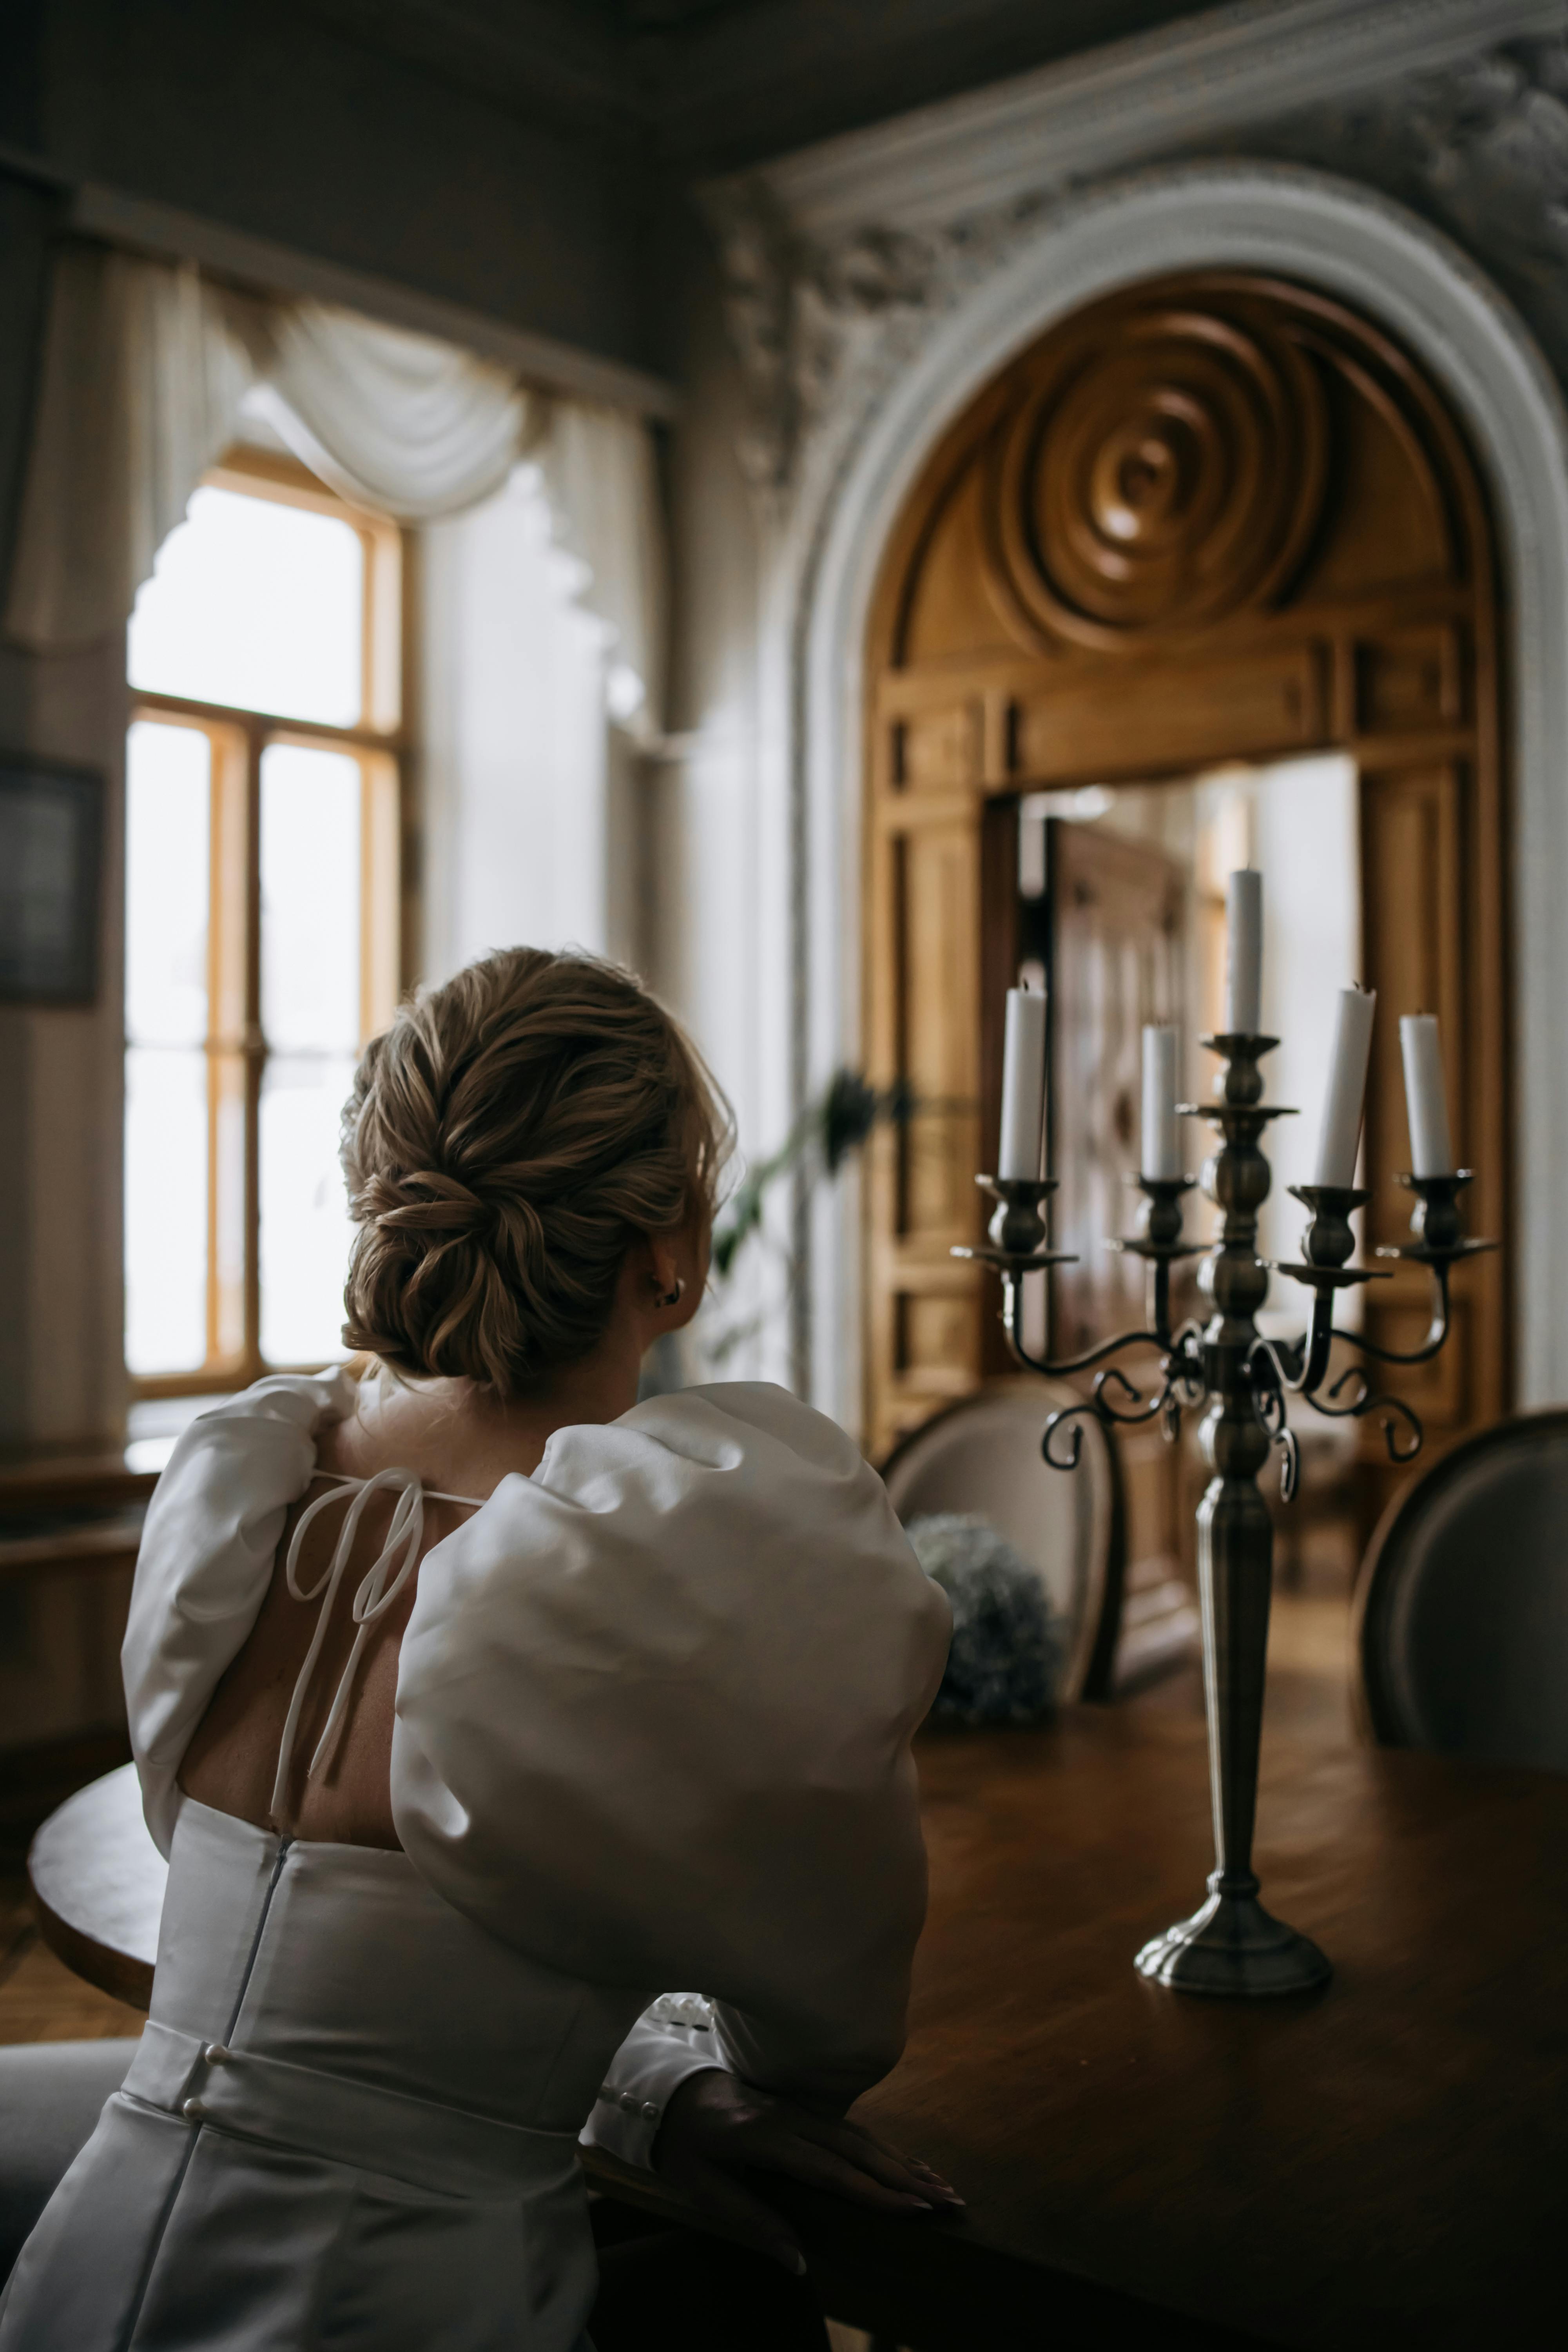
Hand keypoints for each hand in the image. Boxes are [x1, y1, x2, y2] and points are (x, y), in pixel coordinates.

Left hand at [653, 2067, 962, 2273]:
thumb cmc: (684, 2149)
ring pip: (860, 2136)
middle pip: (856, 2148)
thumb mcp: (702, 2191)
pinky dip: (884, 2149)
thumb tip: (799, 2264)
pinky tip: (908, 2164)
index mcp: (762, 2138)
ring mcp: (799, 2109)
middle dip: (906, 2176)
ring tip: (941, 2186)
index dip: (873, 2190)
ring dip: (903, 2161)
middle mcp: (789, 2118)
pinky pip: (850, 2130)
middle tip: (947, 2200)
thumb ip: (752, 2223)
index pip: (829, 2168)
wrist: (671, 2095)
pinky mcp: (803, 2109)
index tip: (912, 2208)